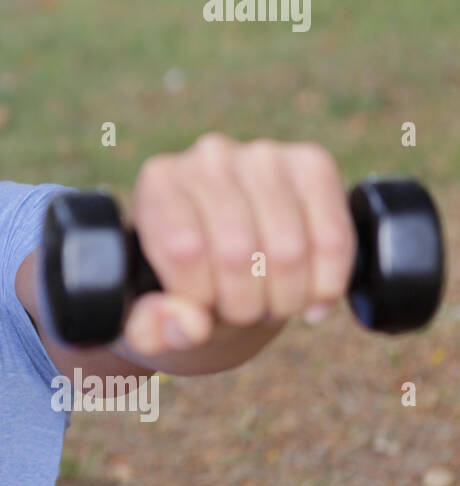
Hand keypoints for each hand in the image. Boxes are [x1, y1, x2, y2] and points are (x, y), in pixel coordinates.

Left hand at [121, 133, 356, 359]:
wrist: (230, 264)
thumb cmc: (184, 290)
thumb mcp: (152, 321)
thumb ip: (152, 330)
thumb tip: (190, 323)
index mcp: (158, 183)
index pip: (185, 249)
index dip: (201, 297)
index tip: (200, 309)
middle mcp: (208, 157)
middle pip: (238, 251)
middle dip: (244, 305)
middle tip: (240, 312)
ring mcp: (264, 155)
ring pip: (288, 250)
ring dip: (285, 299)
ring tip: (270, 303)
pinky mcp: (313, 165)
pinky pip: (333, 238)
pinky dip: (327, 284)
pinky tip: (311, 300)